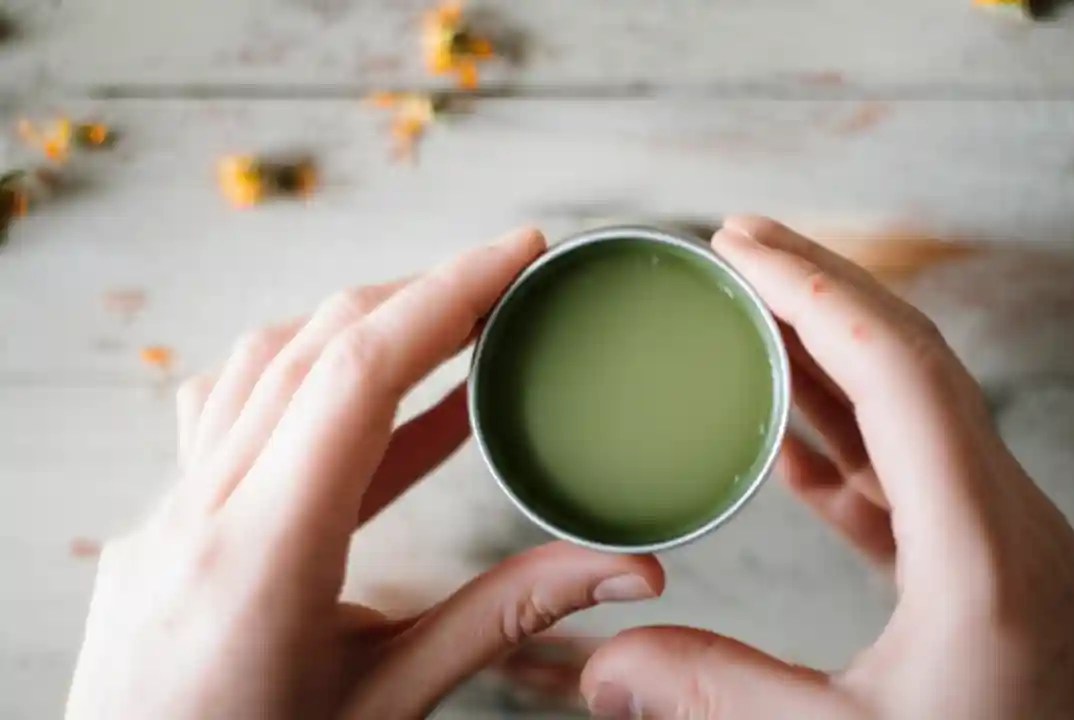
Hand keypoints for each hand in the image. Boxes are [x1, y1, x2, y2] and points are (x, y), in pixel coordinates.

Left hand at [67, 228, 663, 719]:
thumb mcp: (388, 706)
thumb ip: (501, 621)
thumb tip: (620, 570)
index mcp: (257, 561)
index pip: (355, 378)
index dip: (445, 295)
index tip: (517, 254)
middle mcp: (196, 518)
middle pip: (310, 350)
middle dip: (418, 295)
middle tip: (507, 280)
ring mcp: (166, 519)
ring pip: (261, 371)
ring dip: (361, 329)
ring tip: (450, 328)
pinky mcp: (162, 530)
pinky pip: (231, 417)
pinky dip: (309, 382)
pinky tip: (368, 401)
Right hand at [580, 217, 1073, 719]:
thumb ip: (721, 695)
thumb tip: (603, 667)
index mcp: (981, 540)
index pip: (895, 368)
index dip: (810, 291)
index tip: (739, 246)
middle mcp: (1003, 519)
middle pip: (911, 362)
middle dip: (820, 290)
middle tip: (738, 247)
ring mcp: (1002, 543)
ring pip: (913, 413)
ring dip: (831, 357)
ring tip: (754, 321)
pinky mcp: (989, 577)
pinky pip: (910, 479)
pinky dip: (846, 442)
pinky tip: (793, 444)